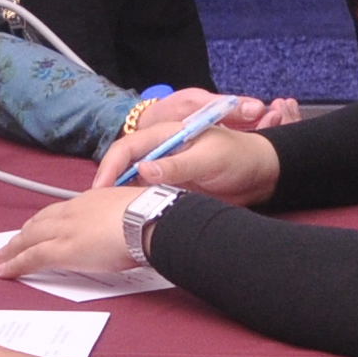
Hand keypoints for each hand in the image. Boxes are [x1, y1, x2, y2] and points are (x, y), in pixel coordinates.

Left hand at [0, 186, 139, 278]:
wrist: (149, 219)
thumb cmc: (152, 215)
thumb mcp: (134, 208)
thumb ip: (123, 217)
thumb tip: (129, 226)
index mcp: (91, 200)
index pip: (60, 212)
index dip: (44, 221)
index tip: (35, 228)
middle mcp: (73, 211)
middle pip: (39, 223)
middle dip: (22, 235)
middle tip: (8, 245)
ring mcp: (65, 230)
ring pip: (29, 239)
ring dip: (12, 249)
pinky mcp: (62, 250)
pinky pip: (32, 258)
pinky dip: (15, 264)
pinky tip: (4, 271)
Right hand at [94, 89, 282, 200]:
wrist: (262, 176)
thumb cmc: (239, 158)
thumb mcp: (209, 159)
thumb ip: (178, 164)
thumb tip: (142, 171)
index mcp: (168, 135)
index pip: (128, 147)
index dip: (111, 166)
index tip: (102, 187)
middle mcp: (161, 152)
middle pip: (123, 165)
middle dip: (107, 184)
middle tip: (95, 208)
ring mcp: (165, 172)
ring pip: (131, 183)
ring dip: (117, 198)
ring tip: (106, 218)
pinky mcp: (170, 190)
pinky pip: (146, 197)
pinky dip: (133, 207)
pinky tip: (127, 221)